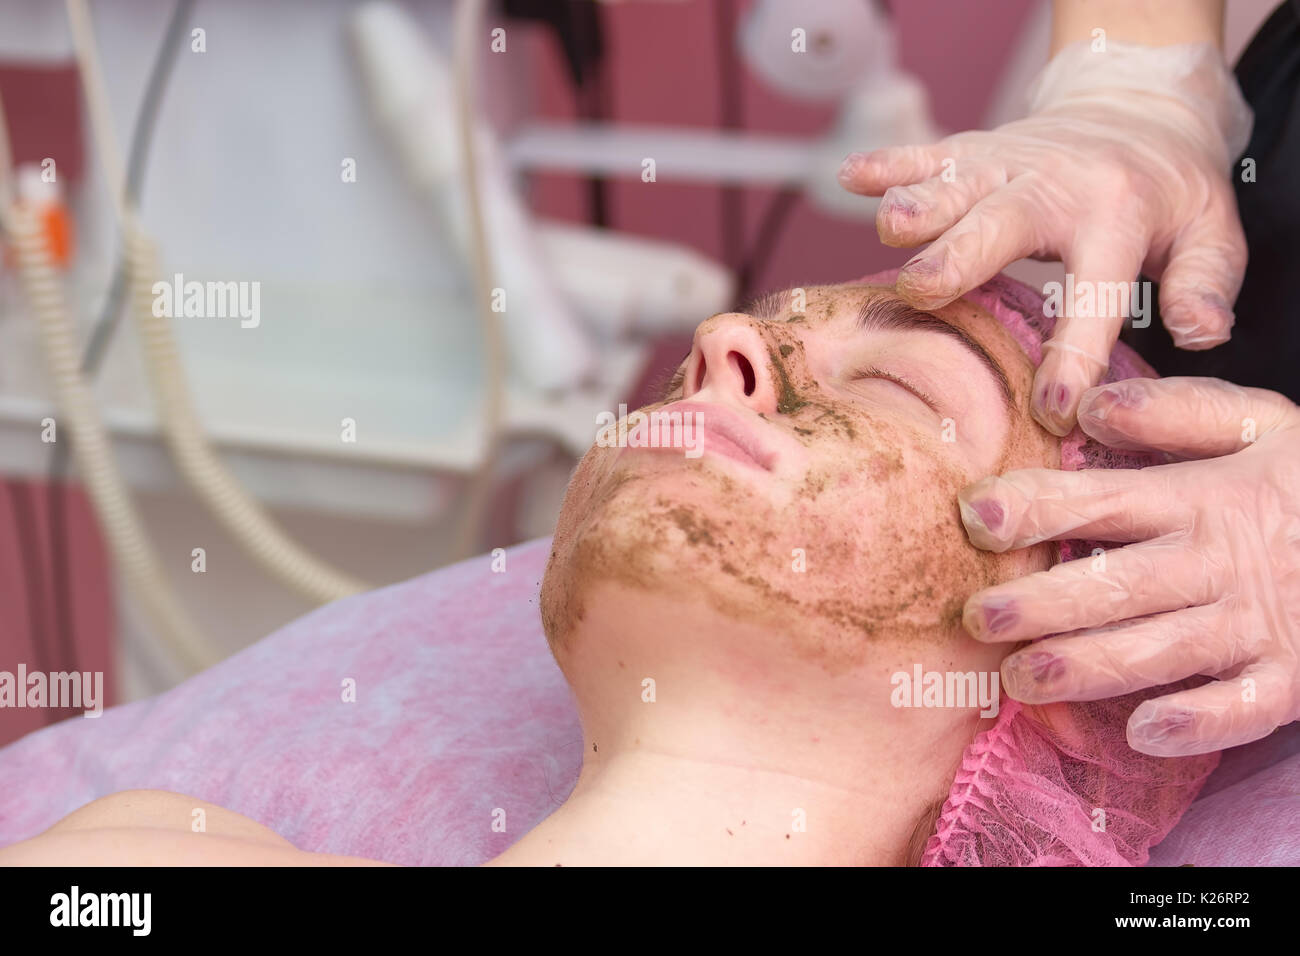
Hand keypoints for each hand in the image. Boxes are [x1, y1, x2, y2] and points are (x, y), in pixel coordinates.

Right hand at [838, 42, 1251, 434]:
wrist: (1136, 104)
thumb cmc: (1168, 189)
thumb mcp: (1212, 232)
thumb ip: (1205, 282)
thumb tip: (1202, 334)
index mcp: (1116, 215)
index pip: (1095, 293)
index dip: (1075, 353)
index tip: (1053, 407)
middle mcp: (1055, 184)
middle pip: (1002, 222)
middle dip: (962, 254)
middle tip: (925, 288)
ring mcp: (1007, 162)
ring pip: (955, 182)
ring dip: (920, 202)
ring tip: (889, 228)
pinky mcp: (972, 149)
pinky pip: (924, 151)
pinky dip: (885, 164)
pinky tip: (849, 179)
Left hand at [956, 377, 1299, 756]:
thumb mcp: (1263, 424)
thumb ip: (1177, 413)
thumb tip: (1088, 408)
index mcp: (1202, 498)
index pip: (1103, 500)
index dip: (1037, 506)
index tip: (975, 513)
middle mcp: (1218, 564)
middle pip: (1117, 583)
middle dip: (1043, 601)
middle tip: (978, 616)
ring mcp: (1256, 625)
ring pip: (1159, 649)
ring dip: (1090, 665)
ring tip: (1023, 678)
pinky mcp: (1290, 678)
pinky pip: (1240, 709)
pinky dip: (1195, 723)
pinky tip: (1140, 732)